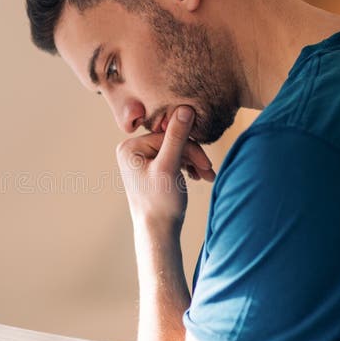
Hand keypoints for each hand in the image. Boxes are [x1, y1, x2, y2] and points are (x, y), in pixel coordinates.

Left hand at [116, 105, 214, 229]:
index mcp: (129, 147)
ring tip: (207, 177)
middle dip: (193, 157)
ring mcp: (140, 159)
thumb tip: (185, 108)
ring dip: (193, 162)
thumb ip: (177, 138)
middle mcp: (132, 150)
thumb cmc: (160, 203)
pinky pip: (173, 159)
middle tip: (209, 172)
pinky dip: (187, 167)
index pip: (168, 136)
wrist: (158, 232)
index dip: (190, 148)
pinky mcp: (151, 168)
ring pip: (175, 151)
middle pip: (172, 142)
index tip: (206, 165)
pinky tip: (198, 177)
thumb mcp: (169, 167)